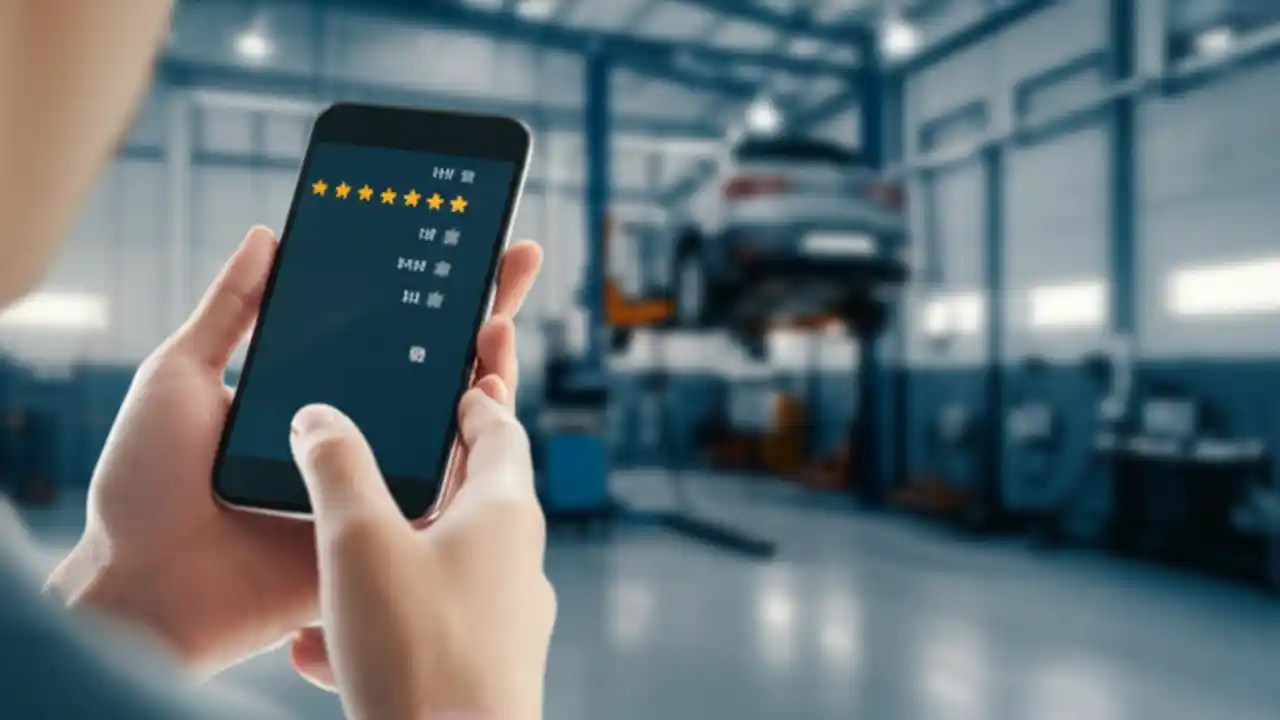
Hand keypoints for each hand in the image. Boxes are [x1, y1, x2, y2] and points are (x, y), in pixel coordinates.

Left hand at [45, 226, 541, 675]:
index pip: (382, 333)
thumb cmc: (145, 487)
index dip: (423, 290)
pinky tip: (490, 389)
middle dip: (482, 311)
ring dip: (490, 366)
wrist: (144, 585)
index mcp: (310, 397)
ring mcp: (375, 481)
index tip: (456, 241)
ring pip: (455, 422)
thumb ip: (229, 310)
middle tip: (514, 260)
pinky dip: (478, 440)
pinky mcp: (387, 527)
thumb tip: (267, 236)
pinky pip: (447, 486)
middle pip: (435, 368)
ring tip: (502, 317)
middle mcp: (353, 435)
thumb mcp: (180, 376)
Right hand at [287, 380, 554, 719]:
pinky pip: (419, 626)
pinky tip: (312, 647)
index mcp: (506, 512)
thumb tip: (319, 417)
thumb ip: (337, 469)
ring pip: (432, 564)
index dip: (477, 393)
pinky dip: (371, 621)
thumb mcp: (361, 543)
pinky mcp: (477, 668)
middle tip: (381, 446)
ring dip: (377, 556)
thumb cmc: (418, 652)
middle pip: (469, 491)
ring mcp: (501, 618)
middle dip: (417, 471)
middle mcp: (514, 561)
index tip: (462, 372)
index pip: (501, 429)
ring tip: (321, 557)